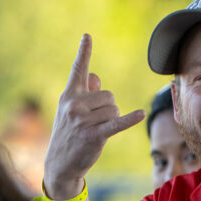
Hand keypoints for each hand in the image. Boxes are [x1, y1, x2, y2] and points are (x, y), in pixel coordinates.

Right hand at [43, 34, 144, 197]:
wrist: (60, 164)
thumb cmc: (69, 135)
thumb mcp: (71, 111)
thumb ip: (84, 92)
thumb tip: (95, 75)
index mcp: (68, 96)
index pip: (78, 70)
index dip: (84, 52)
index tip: (87, 36)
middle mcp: (74, 105)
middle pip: (108, 95)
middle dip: (108, 108)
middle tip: (95, 123)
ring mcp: (83, 120)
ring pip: (114, 109)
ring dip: (112, 120)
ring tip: (97, 130)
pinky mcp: (94, 135)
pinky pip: (116, 123)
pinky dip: (130, 119)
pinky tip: (141, 114)